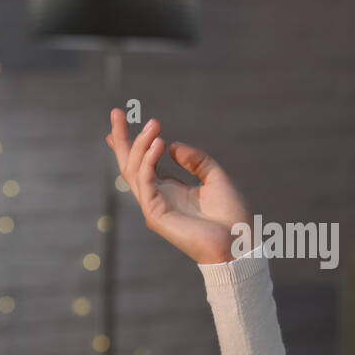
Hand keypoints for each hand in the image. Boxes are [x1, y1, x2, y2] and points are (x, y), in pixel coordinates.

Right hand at [105, 109, 252, 264]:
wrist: (238, 242)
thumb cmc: (230, 215)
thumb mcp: (215, 177)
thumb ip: (196, 159)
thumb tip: (172, 146)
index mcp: (171, 190)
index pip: (144, 164)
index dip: (133, 144)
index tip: (122, 122)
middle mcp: (158, 197)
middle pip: (130, 164)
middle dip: (122, 139)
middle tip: (116, 112)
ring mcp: (154, 206)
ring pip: (135, 170)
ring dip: (141, 145)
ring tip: (154, 125)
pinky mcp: (155, 215)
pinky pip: (146, 182)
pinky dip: (149, 161)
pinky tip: (159, 144)